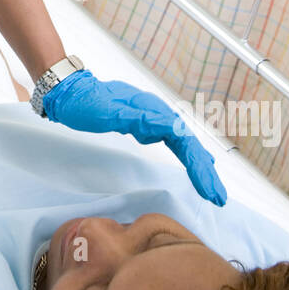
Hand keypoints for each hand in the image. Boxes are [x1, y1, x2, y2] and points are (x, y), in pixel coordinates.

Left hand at [42, 70, 226, 204]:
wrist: (70, 92)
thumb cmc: (86, 103)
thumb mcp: (109, 112)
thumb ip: (138, 120)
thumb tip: (169, 126)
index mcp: (153, 112)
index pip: (184, 142)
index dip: (198, 167)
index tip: (209, 189)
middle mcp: (158, 114)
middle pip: (189, 145)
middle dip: (205, 172)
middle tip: (218, 197)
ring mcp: (153, 119)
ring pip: (184, 144)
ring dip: (199, 167)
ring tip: (212, 188)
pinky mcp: (147, 124)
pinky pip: (174, 143)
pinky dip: (187, 157)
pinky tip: (195, 164)